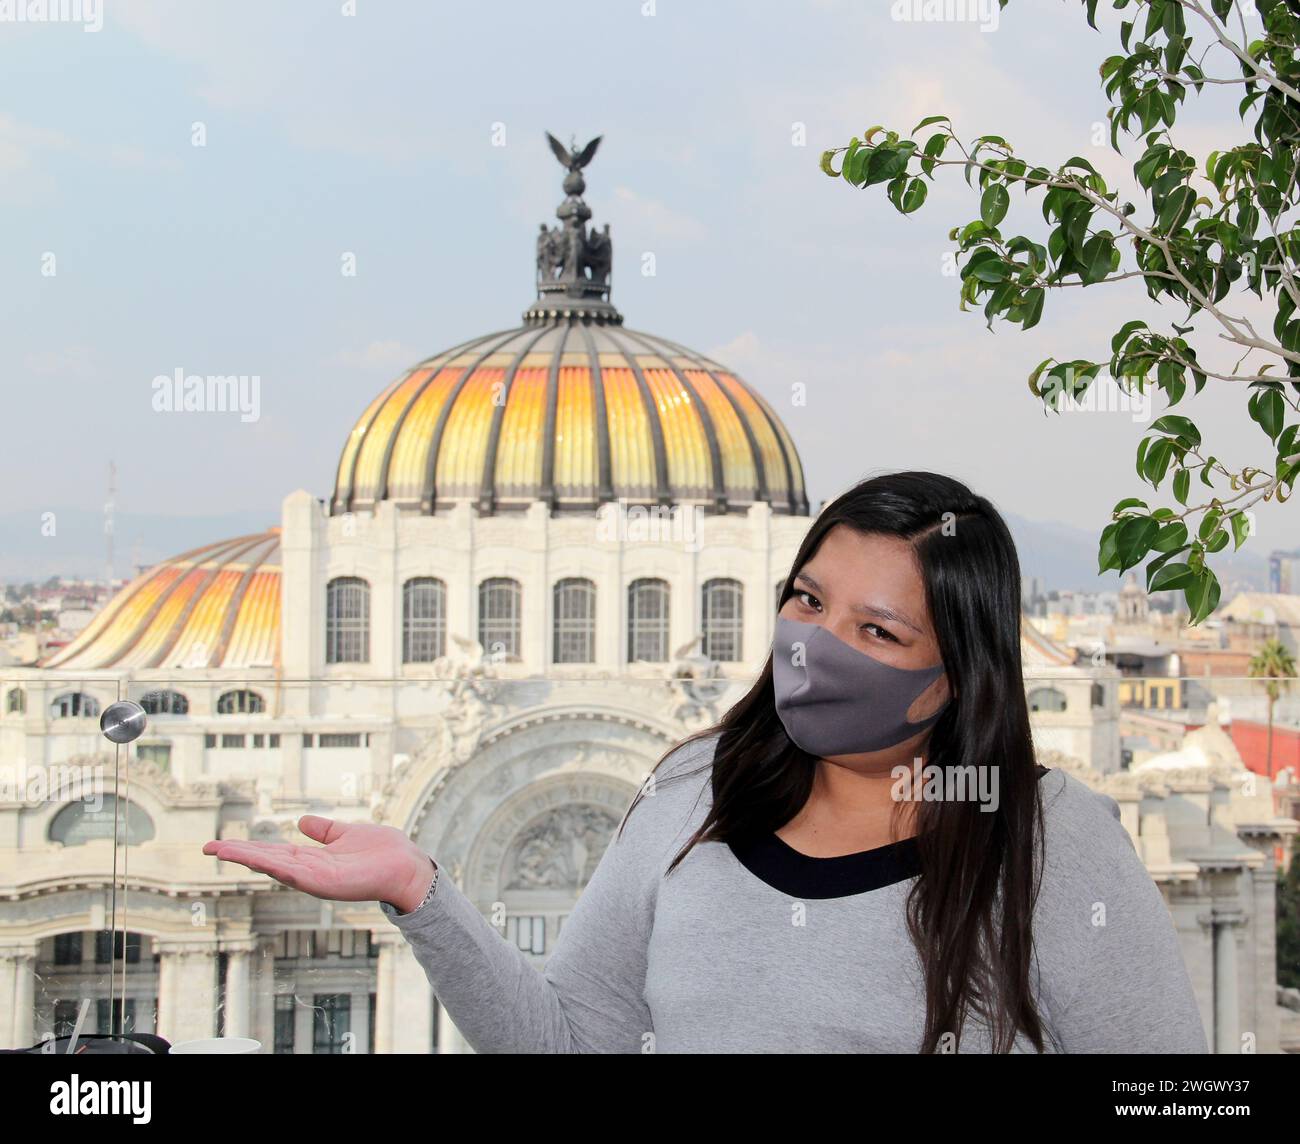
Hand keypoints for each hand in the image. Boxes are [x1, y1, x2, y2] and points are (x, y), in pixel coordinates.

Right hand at [202, 816, 435, 912]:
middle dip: (238, 853)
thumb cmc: (381, 852)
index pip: (273, 852)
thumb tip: (300, 821)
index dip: (247, 848)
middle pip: (266, 860)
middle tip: (208, 846)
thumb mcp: (345, 834)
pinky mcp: (326, 883)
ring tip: (221, 849)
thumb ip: (323, 830)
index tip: (222, 843)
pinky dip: (273, 865)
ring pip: (274, 866)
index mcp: (312, 859)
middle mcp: (309, 871)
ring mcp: (316, 879)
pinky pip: (295, 873)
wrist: (406, 866)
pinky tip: (255, 858)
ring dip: (248, 858)